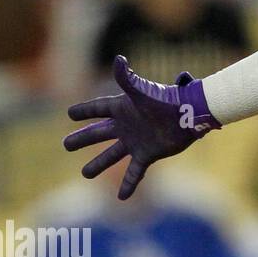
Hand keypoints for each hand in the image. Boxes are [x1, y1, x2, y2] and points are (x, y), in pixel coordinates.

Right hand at [63, 56, 219, 199]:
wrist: (191, 114)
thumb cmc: (168, 99)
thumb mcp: (143, 91)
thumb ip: (128, 78)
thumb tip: (119, 59)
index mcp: (122, 108)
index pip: (97, 109)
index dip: (84, 111)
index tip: (70, 114)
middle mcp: (126, 125)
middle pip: (98, 133)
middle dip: (82, 139)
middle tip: (66, 145)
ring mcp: (136, 141)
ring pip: (112, 155)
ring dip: (98, 164)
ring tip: (85, 174)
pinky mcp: (148, 154)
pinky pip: (134, 171)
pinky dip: (128, 184)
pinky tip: (121, 197)